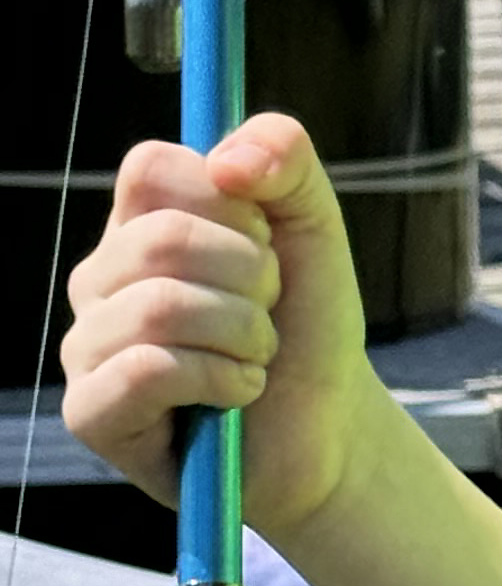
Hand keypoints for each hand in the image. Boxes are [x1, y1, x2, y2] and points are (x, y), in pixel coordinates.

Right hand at [59, 113, 376, 536]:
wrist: (329, 426)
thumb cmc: (308, 325)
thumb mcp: (315, 227)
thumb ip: (285, 159)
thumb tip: (228, 159)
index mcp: (137, 225)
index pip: (150, 168)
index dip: (229, 205)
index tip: (266, 243)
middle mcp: (99, 280)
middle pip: (162, 240)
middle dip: (251, 279)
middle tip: (270, 314)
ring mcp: (87, 346)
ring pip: (159, 308)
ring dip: (243, 334)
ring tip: (259, 357)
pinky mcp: (92, 413)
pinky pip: (146, 372)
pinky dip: (219, 379)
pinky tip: (239, 393)